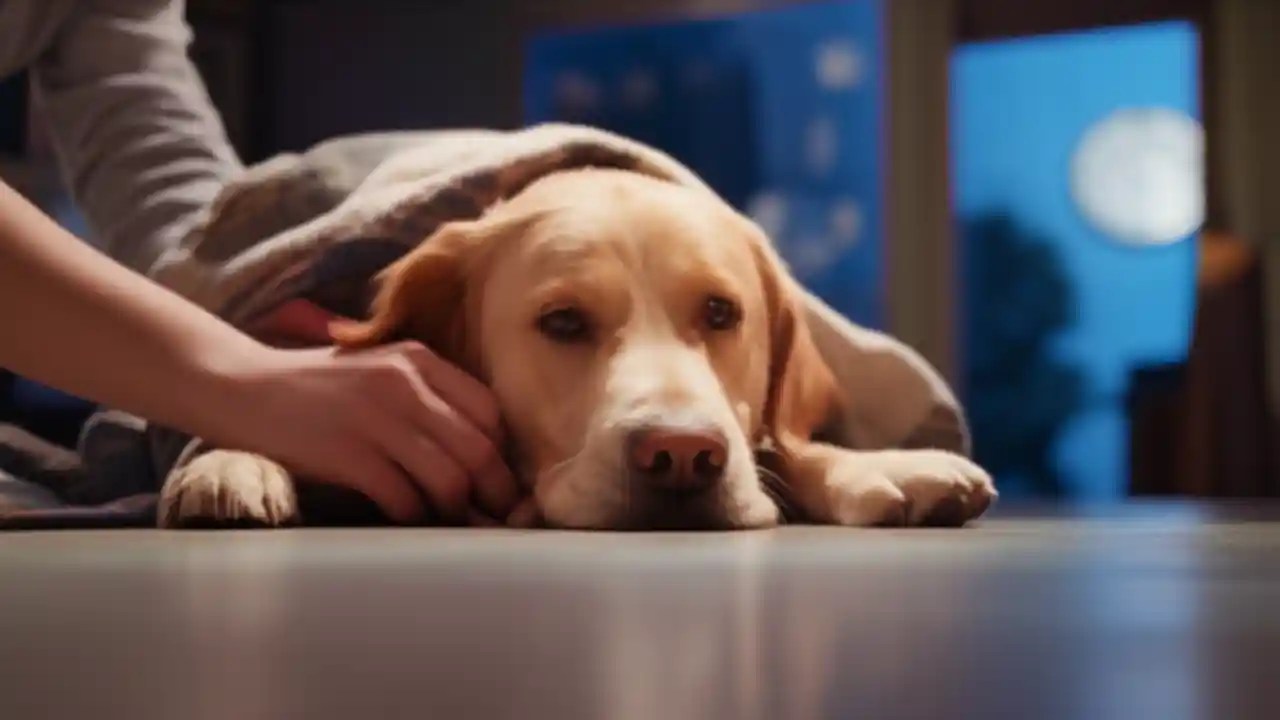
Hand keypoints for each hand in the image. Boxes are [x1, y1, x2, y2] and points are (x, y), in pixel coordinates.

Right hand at [200, 308, 518, 523]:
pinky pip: (405, 498)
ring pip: (449, 478)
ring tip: (454, 523)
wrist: (244, 388)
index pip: (491, 411)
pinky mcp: (349, 454)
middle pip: (479, 449)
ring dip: (458, 511)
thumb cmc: (320, 388)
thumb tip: (484, 451)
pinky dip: (416, 518)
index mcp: (419, 359)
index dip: (505, 451)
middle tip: (498, 518)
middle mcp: (404, 383)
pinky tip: (412, 521)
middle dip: (496, 492)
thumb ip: (429, 398)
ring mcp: (376, 418)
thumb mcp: (382, 372)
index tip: (503, 478)